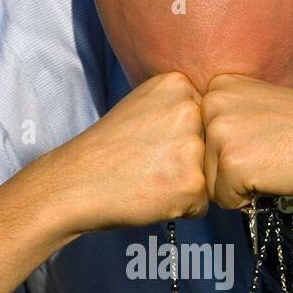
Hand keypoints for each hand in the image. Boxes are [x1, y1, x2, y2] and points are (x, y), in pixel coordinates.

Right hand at [51, 70, 207, 231]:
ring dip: (183, 185)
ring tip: (148, 179)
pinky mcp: (192, 184)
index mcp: (177, 84)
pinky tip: (151, 196)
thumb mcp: (142, 106)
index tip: (149, 142)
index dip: (178, 138)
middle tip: (147, 163)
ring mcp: (192, 147)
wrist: (74, 183)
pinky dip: (180, 208)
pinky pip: (202, 204)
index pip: (204, 119)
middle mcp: (189, 109)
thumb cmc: (106, 150)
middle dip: (185, 162)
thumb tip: (219, 126)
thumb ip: (178, 108)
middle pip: (209, 147)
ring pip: (208, 176)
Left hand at [199, 74, 292, 208]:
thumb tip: (192, 148)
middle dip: (232, 171)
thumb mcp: (259, 106)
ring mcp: (220, 132)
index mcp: (218, 86)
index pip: (201, 139)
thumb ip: (226, 117)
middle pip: (202, 162)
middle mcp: (213, 103)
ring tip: (273, 164)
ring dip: (240, 187)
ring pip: (211, 183)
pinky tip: (276, 177)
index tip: (262, 140)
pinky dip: (249, 201)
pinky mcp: (232, 162)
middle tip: (271, 154)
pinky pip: (225, 200)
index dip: (231, 150)